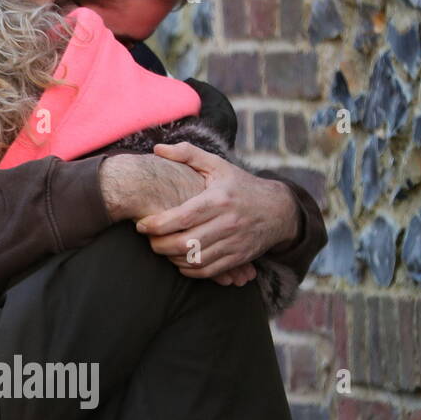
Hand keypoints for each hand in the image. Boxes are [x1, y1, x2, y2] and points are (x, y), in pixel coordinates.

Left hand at [134, 142, 298, 280]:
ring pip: (194, 260)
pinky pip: (208, 271)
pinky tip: (179, 261)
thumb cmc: (241, 185)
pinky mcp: (238, 258)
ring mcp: (234, 243)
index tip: (142, 225)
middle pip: (184, 243)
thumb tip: (158, 148)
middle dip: (159, 245)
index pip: (182, 217)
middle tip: (148, 240)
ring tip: (162, 249)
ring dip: (172, 259)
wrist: (278, 210)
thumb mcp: (218, 165)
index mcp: (219, 199)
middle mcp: (227, 223)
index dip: (157, 225)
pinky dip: (189, 270)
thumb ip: (188, 154)